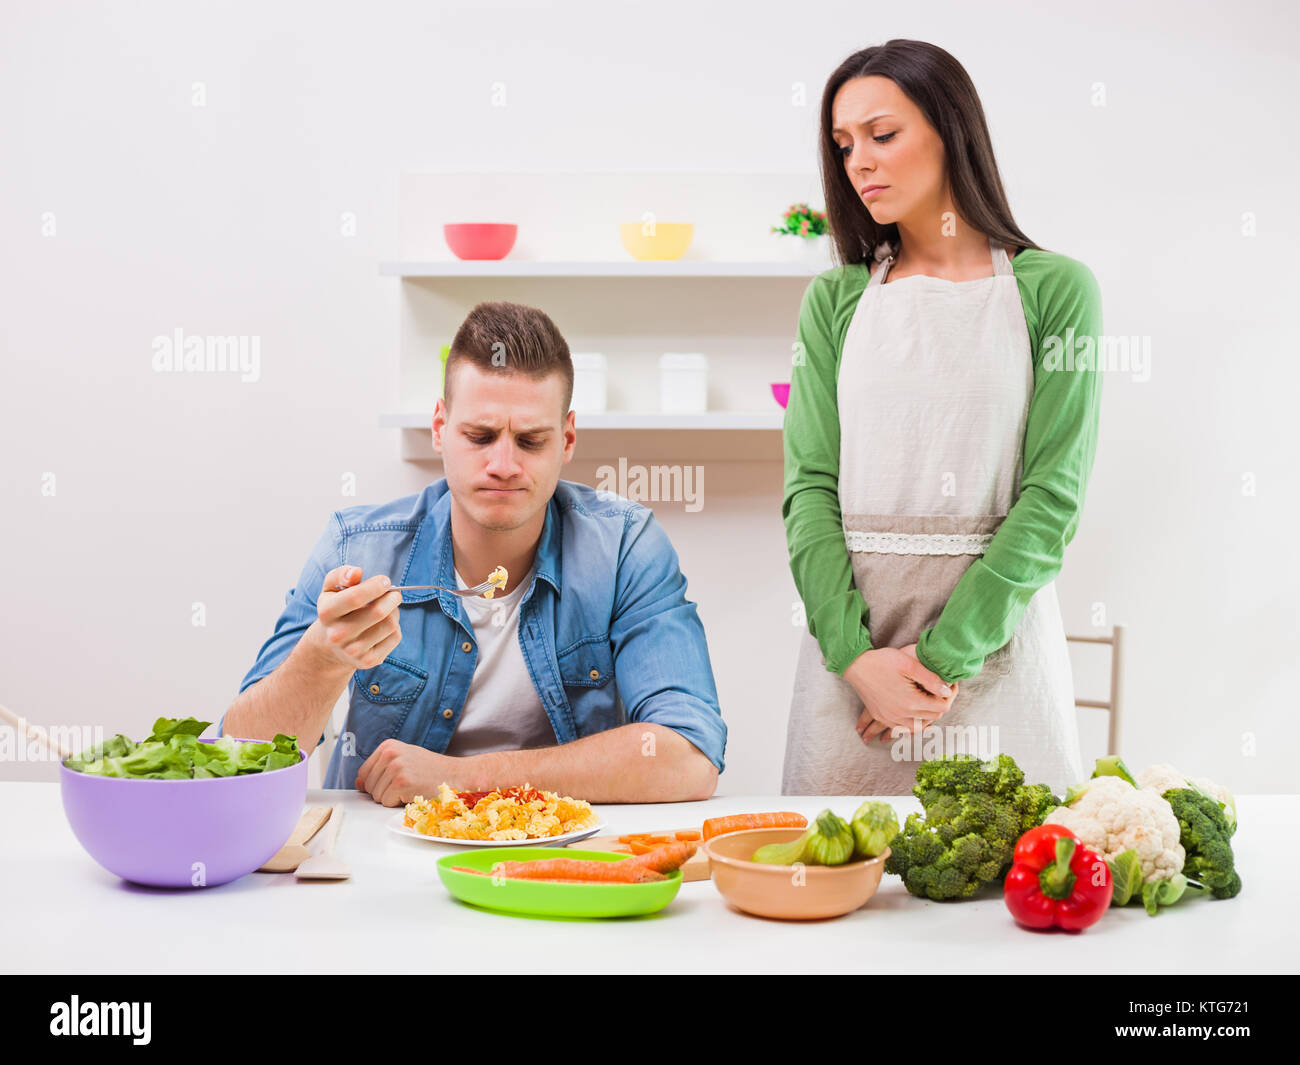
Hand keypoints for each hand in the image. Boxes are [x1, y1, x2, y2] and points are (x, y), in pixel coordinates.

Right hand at [313, 565, 404, 670]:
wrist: (330, 646)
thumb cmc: (335, 609)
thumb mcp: (330, 589)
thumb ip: (341, 575)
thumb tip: (357, 573)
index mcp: (327, 612)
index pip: (355, 597)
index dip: (375, 586)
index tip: (385, 581)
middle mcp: (338, 634)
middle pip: (378, 612)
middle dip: (392, 598)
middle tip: (394, 593)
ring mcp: (353, 651)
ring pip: (390, 624)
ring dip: (395, 611)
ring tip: (388, 608)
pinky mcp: (368, 661)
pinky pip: (395, 637)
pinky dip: (395, 627)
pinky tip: (384, 624)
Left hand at [355, 739, 459, 805]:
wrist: (456, 775)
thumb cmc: (432, 770)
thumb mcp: (404, 760)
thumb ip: (380, 768)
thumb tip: (358, 782)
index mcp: (388, 746)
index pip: (363, 772)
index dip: (376, 783)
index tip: (393, 782)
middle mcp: (390, 753)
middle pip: (369, 786)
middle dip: (385, 791)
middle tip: (407, 785)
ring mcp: (395, 767)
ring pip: (376, 796)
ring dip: (393, 798)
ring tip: (412, 788)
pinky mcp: (401, 782)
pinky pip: (386, 802)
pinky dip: (398, 803)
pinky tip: (414, 793)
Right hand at [842, 645, 957, 744]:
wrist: (856, 665)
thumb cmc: (882, 661)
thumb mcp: (909, 664)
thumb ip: (931, 679)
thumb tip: (947, 691)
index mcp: (911, 701)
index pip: (941, 707)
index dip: (949, 697)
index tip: (949, 686)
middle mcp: (901, 714)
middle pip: (932, 718)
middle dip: (939, 706)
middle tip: (941, 693)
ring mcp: (890, 718)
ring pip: (917, 728)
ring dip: (926, 718)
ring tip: (930, 706)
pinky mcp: (881, 716)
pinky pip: (901, 729)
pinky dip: (911, 725)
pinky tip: (914, 717)